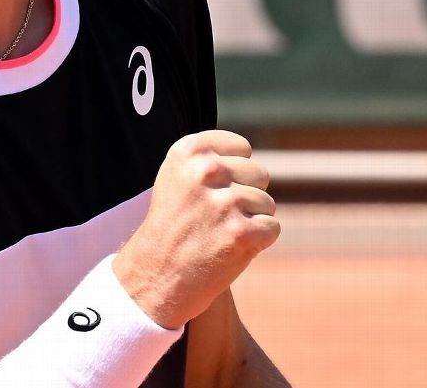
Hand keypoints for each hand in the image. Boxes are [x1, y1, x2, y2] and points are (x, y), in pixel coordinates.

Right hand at [113, 131, 279, 328]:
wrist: (154, 278)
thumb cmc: (172, 227)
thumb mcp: (178, 178)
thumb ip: (209, 159)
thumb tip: (247, 154)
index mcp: (188, 151)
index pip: (241, 147)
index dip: (233, 173)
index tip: (210, 192)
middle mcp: (206, 170)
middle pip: (259, 173)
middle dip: (245, 196)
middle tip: (215, 218)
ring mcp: (225, 201)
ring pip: (267, 203)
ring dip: (250, 221)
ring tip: (218, 235)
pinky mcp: (241, 232)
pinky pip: (271, 228)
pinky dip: (257, 242)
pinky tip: (230, 249)